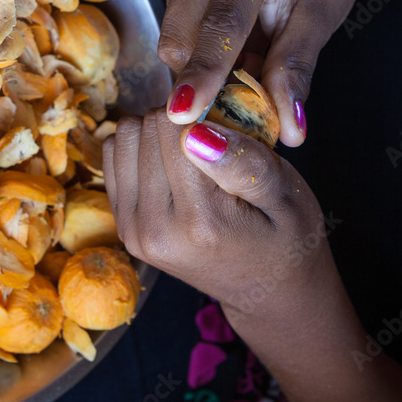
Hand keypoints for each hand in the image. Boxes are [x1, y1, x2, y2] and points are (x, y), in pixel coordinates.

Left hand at [104, 110, 330, 316]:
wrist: (266, 291)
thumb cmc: (287, 238)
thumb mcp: (287, 197)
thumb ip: (246, 163)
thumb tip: (196, 133)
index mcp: (200, 222)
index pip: (175, 125)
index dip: (205, 111)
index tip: (229, 128)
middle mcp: (156, 230)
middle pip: (146, 126)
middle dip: (180, 120)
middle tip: (214, 141)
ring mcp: (132, 231)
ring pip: (124, 136)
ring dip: (156, 133)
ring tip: (193, 154)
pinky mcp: (122, 227)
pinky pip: (113, 157)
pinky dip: (140, 149)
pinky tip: (172, 165)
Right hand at [159, 0, 376, 146]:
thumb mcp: (324, 13)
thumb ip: (297, 68)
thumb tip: (290, 130)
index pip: (220, 25)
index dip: (203, 74)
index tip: (183, 115)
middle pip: (180, 39)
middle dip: (202, 79)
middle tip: (245, 97)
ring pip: (174, 39)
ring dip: (204, 64)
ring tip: (249, 54)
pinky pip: (176, 28)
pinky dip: (202, 47)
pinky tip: (235, 37)